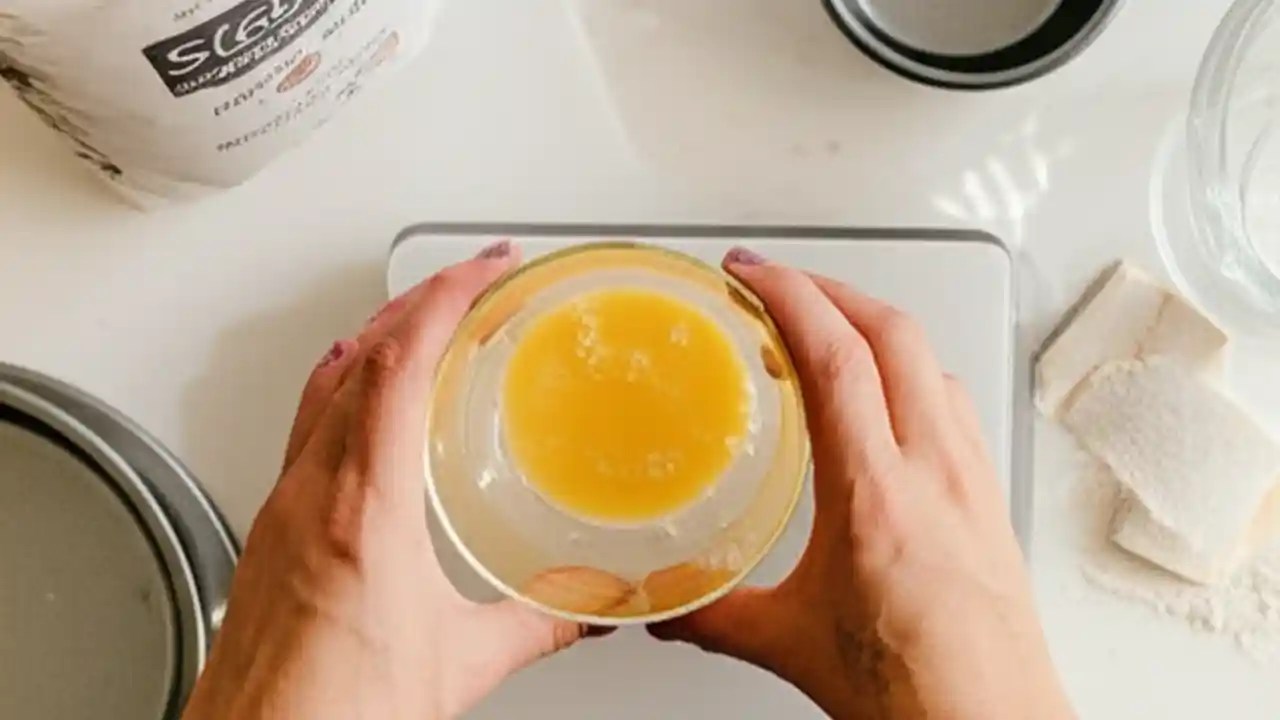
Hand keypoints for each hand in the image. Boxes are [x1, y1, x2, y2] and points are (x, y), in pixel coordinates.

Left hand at [183, 243, 586, 719]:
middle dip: (419, 301)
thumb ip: (537, 624)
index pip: (397, 361)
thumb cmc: (332, 713)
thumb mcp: (458, 663)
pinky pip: (306, 426)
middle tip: (469, 280)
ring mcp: (282, 506)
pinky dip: (347, 389)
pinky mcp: (269, 529)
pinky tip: (368, 408)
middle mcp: (312, 492)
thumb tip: (592, 608)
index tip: (483, 267)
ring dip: (377, 338)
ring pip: (324, 386)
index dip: (442, 297)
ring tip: (424, 323)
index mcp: (364, 506)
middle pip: (358, 356)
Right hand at [651, 249, 1072, 719]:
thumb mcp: (791, 643)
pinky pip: (951, 398)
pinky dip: (910, 368)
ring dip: (874, 321)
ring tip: (826, 324)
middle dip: (827, 286)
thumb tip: (666, 607)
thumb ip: (715, 614)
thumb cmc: (918, 691)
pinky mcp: (987, 494)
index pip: (837, 355)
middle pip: (891, 331)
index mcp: (876, 494)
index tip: (751, 272)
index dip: (790, 294)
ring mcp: (970, 476)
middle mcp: (934, 470)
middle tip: (776, 281)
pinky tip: (886, 393)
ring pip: (928, 357)